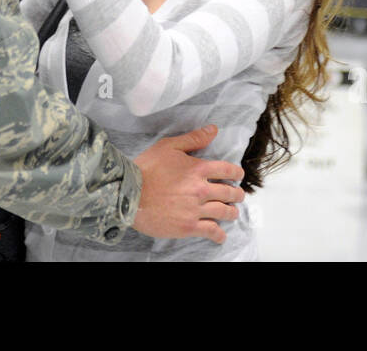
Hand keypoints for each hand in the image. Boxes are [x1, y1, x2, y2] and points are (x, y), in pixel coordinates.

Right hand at [132, 125, 245, 243]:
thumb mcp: (168, 146)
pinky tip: (220, 236)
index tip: (238, 176)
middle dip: (237, 194)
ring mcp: (196, 209)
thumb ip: (193, 139)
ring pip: (224, 212)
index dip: (236, 173)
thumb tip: (213, 130)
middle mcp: (201, 189)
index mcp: (198, 169)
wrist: (128, 194)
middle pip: (229, 193)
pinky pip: (211, 231)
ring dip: (231, 212)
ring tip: (231, 212)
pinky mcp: (188, 226)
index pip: (227, 170)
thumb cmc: (146, 169)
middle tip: (237, 195)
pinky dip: (219, 235)